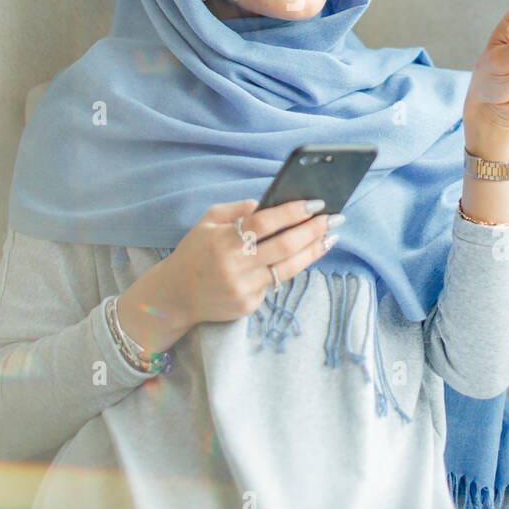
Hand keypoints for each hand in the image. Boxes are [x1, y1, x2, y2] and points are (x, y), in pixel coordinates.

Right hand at [167, 196, 337, 326]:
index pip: (265, 222)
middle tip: (334, 218)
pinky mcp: (248, 305)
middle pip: (284, 246)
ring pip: (288, 268)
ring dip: (313, 251)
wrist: (175, 296)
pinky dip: (289, 268)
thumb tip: (269, 204)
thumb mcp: (208, 221)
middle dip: (313, 230)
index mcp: (223, 240)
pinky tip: (302, 256)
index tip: (315, 203)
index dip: (293, 212)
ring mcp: (243, 288)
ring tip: (330, 238)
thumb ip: (238, 209)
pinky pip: (274, 283)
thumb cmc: (195, 252)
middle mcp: (234, 265)